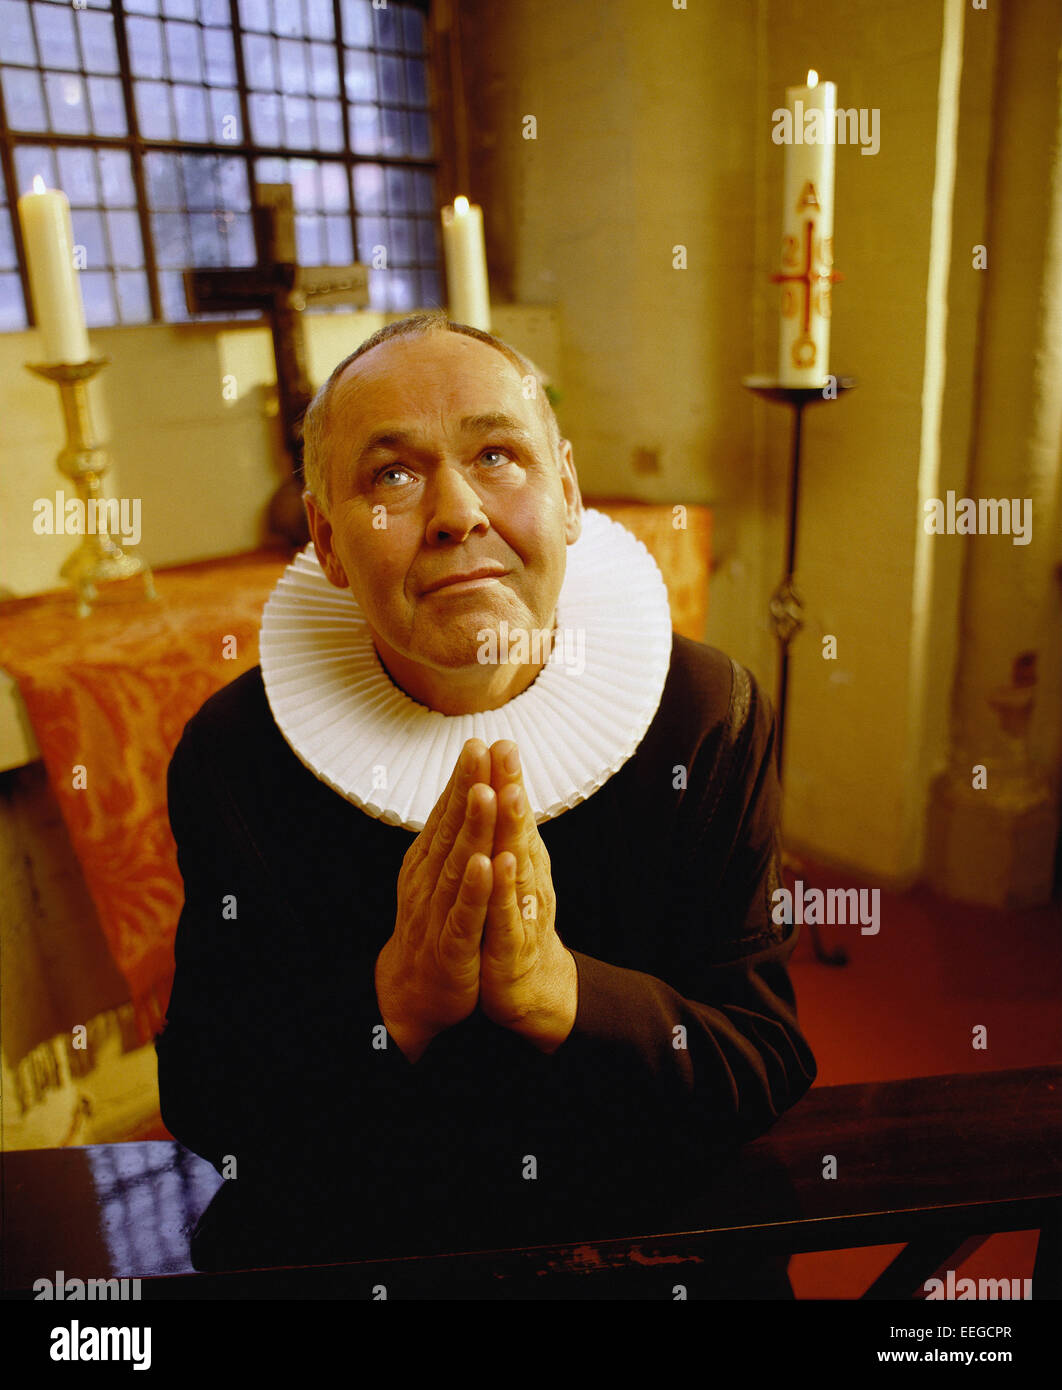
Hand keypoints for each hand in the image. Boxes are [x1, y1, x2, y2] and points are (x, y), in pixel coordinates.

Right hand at [375, 738, 496, 1060]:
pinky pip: (465, 914)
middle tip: (480, 750)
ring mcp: (438, 913)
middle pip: (451, 829)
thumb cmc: (435, 924)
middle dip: (468, 788)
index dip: (462, 778)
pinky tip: (486, 865)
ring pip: (458, 865)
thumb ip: (451, 833)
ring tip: (485, 793)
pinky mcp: (452, 947)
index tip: (478, 741)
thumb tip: (465, 785)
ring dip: (473, 829)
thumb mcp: (440, 873)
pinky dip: (476, 890)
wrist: (416, 992)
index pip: (447, 813)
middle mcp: (429, 880)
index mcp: (429, 861)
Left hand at [480, 741, 577, 1051]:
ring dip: (510, 828)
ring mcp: (522, 908)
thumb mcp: (510, 871)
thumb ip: (507, 831)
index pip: (512, 811)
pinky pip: (507, 911)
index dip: (506, 776)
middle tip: (506, 750)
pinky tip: (499, 863)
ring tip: (504, 794)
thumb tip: (502, 783)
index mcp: (521, 857)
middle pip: (518, 827)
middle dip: (510, 787)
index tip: (499, 739)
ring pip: (516, 863)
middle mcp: (527, 876)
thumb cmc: (514, 920)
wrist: (527, 985)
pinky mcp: (511, 942)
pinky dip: (503, 887)